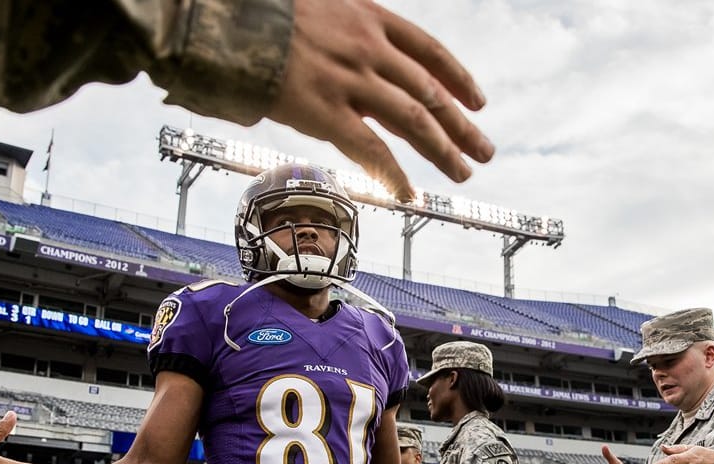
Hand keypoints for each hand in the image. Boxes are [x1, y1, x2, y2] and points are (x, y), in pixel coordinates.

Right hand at [269, 0, 492, 201]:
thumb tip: (355, 55)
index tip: (478, 101)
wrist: (229, 22)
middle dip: (461, 125)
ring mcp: (351, 82)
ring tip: (463, 173)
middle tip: (484, 150)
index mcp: (369, 17)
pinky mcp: (326, 112)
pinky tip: (410, 194)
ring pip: (413, 121)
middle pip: (429, 92)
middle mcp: (369, 49)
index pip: (428, 51)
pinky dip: (394, 174)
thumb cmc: (264, 13)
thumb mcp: (318, 5)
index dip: (457, 78)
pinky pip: (371, 149)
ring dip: (443, 150)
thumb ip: (343, 30)